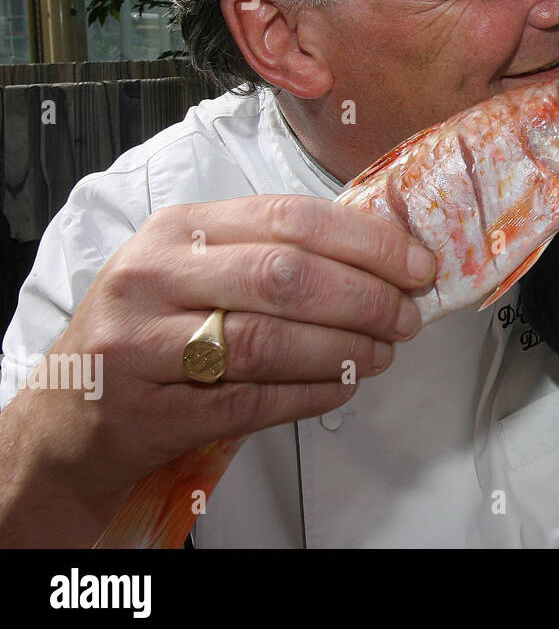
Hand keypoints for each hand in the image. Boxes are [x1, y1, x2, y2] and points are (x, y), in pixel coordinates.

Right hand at [0, 194, 435, 545]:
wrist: (72, 409)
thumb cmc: (153, 325)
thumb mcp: (195, 264)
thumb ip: (273, 249)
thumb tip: (383, 253)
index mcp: (178, 228)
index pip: (291, 219)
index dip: (367, 243)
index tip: (416, 265)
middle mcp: (155, 277)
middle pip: (287, 277)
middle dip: (366, 297)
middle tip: (407, 315)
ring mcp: (148, 345)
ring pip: (272, 341)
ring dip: (347, 349)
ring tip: (383, 351)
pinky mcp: (156, 409)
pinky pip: (255, 400)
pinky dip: (313, 393)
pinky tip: (345, 385)